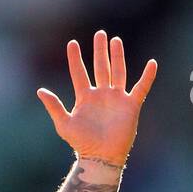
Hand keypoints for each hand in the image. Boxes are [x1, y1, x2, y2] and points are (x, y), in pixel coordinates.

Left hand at [37, 32, 156, 167]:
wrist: (101, 157)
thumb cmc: (82, 144)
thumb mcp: (64, 124)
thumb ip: (54, 106)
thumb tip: (40, 91)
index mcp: (85, 98)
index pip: (79, 73)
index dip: (75, 59)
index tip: (72, 43)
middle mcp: (101, 95)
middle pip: (101, 67)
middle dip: (100, 51)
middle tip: (100, 34)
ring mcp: (116, 99)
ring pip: (118, 72)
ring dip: (117, 56)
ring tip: (115, 40)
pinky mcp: (131, 106)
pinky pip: (141, 88)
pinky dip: (147, 77)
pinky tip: (152, 64)